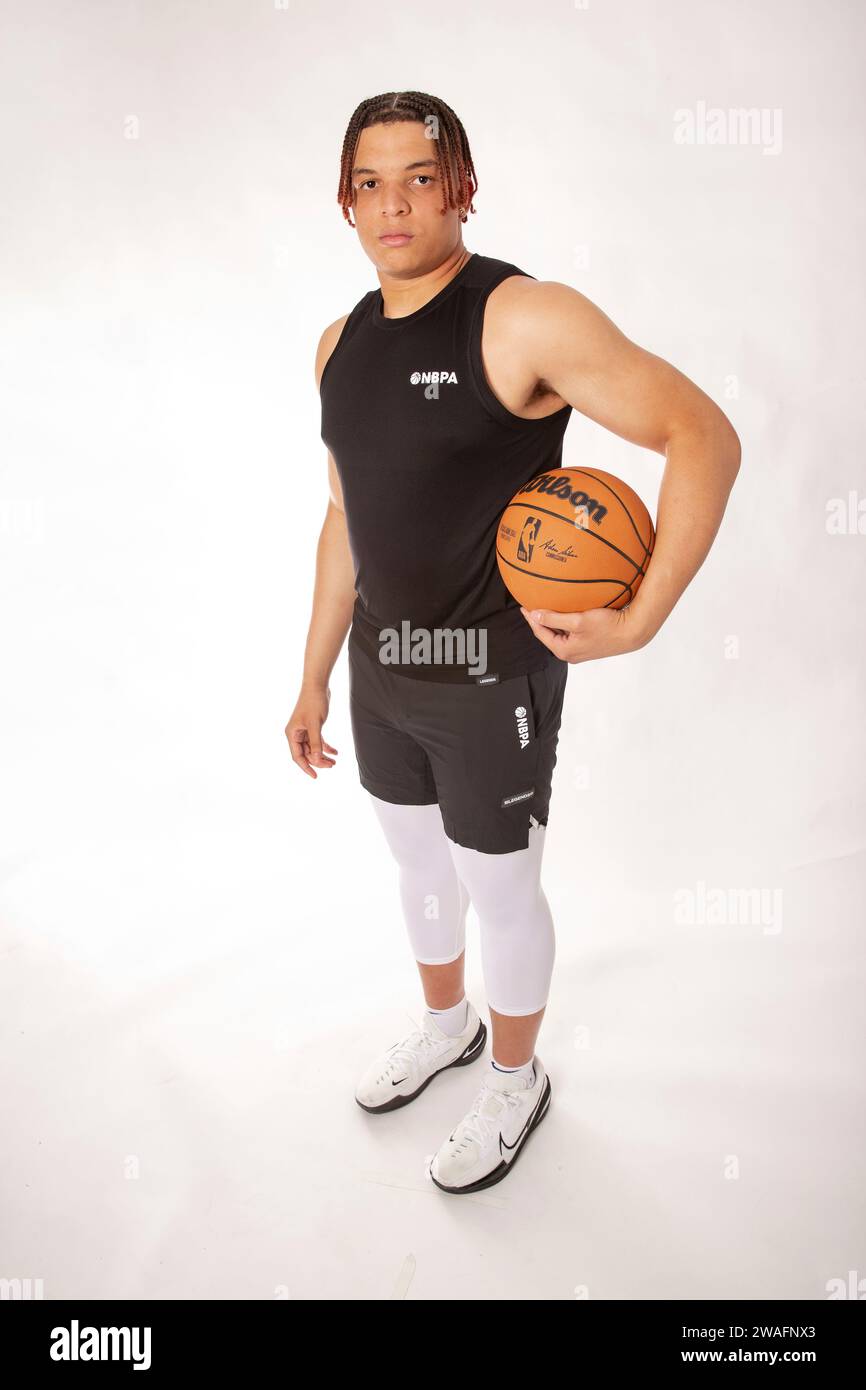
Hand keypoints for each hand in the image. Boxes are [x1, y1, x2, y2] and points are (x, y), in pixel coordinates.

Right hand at [285, 684, 338, 778]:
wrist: (317, 686)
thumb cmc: (313, 702)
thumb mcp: (315, 724)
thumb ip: (316, 742)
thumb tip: (317, 759)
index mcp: (292, 734)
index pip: (297, 756)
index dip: (306, 767)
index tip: (315, 776)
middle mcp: (296, 734)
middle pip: (307, 754)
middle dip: (318, 761)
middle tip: (332, 765)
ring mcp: (304, 730)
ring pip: (313, 748)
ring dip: (323, 755)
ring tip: (334, 761)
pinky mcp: (312, 726)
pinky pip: (318, 741)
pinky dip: (326, 746)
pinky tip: (335, 752)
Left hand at [519, 603, 651, 663]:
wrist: (632, 632)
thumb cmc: (608, 627)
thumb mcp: (578, 620)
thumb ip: (554, 619)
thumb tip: (535, 615)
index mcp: (564, 650)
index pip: (540, 632)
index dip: (531, 618)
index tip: (524, 605)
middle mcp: (570, 654)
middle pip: (548, 635)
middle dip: (539, 621)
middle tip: (532, 606)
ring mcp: (579, 651)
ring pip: (559, 635)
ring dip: (552, 622)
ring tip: (545, 609)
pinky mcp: (587, 645)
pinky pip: (570, 634)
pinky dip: (564, 624)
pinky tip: (565, 614)